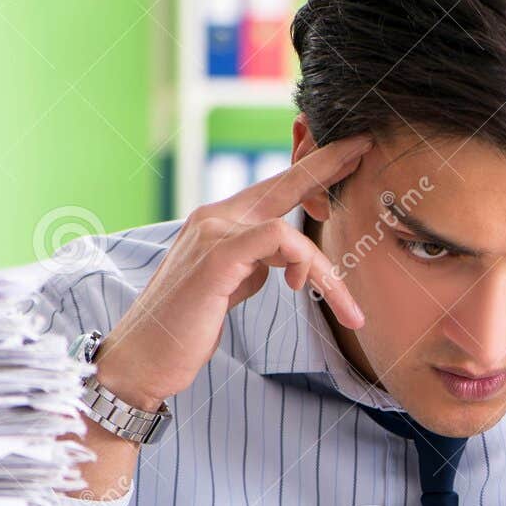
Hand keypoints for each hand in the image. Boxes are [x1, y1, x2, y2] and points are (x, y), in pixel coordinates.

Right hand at [94, 134, 371, 409]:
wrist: (141, 360)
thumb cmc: (184, 330)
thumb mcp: (228, 288)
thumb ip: (252, 265)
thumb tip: (282, 261)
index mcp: (218, 223)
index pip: (273, 189)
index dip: (311, 172)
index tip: (348, 158)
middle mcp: (213, 217)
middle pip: (283, 181)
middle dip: (327, 164)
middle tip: (365, 146)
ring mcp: (212, 232)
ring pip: (290, 229)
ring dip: (326, 270)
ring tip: (347, 309)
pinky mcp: (217, 256)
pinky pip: (278, 239)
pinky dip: (303, 262)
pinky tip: (300, 289)